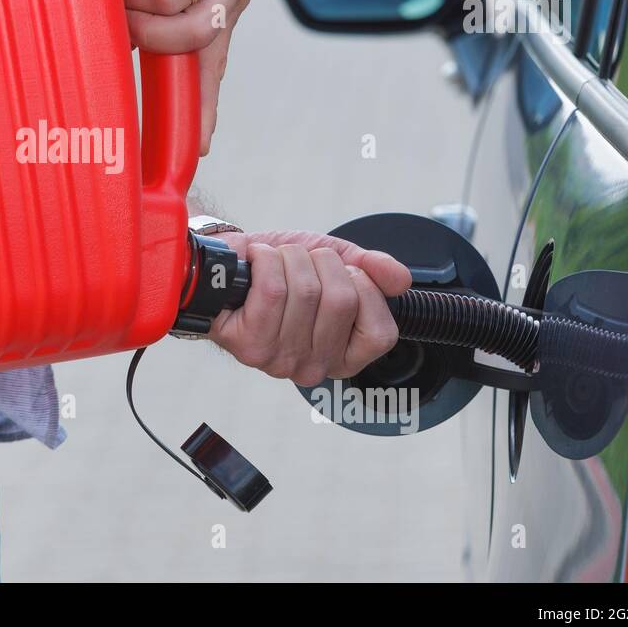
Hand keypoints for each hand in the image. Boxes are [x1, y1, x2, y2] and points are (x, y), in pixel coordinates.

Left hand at [207, 231, 412, 385]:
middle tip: (300, 263)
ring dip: (289, 258)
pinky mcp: (248, 345)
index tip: (342, 273)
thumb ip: (373, 269)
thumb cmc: (279, 270)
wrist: (226, 264)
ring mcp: (279, 361)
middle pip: (342, 300)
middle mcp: (313, 368)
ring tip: (274, 264)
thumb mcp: (335, 263)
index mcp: (343, 355)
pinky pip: (273, 288)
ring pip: (305, 289)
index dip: (365, 287)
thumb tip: (401, 280)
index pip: (381, 333)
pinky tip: (256, 263)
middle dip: (321, 262)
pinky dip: (265, 258)